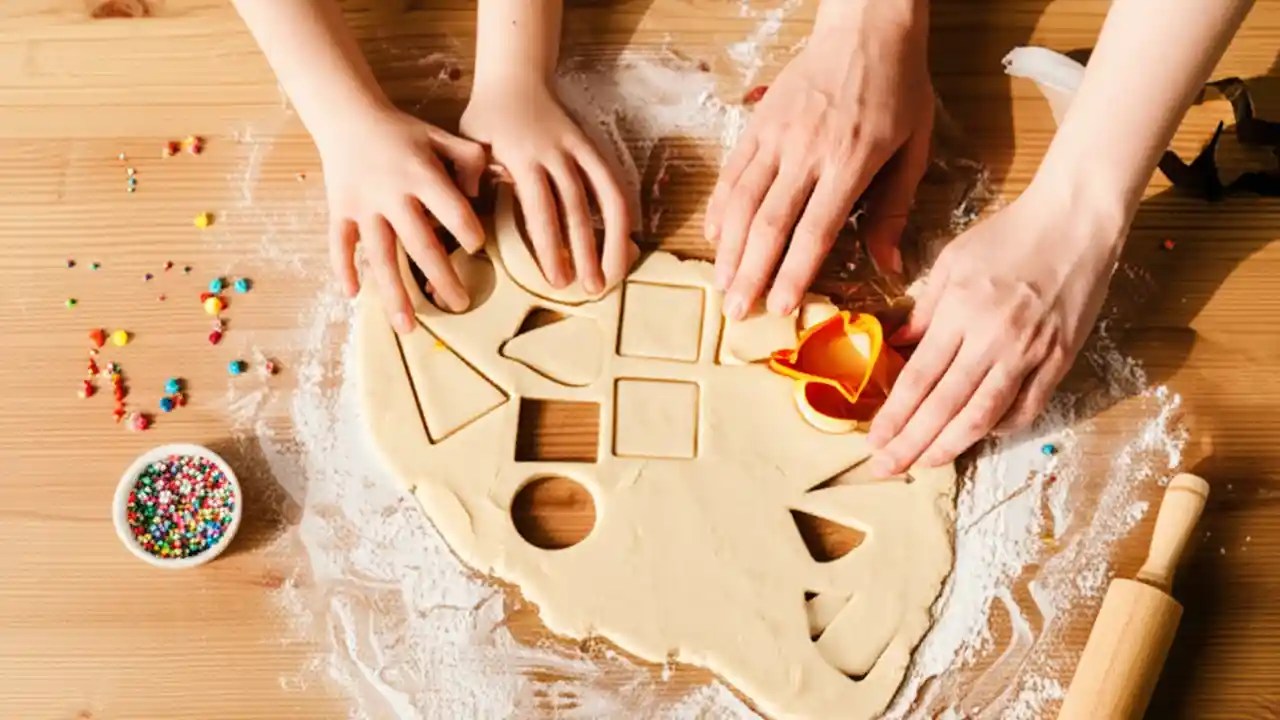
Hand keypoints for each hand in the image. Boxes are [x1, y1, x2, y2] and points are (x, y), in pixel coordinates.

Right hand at [320, 107, 486, 331]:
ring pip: (380, 256)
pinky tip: (353, 296)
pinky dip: (344, 269)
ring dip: (394, 293)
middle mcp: (392, 194)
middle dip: (442, 279)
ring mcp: (363, 206)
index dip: (467, 229)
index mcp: (421, 174)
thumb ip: (469, 158)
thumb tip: (483, 192)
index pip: (451, 208)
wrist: (347, 115)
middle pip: (420, 245)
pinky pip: (340, 244)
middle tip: (461, 306)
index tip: (478, 247)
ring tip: (408, 326)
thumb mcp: (440, 134)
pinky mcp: (340, 211)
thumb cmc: (402, 132)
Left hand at [461, 81, 632, 293]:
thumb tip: (468, 208)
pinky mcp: (594, 148)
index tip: (555, 278)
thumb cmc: (487, 117)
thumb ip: (468, 172)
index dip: (550, 246)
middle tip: (586, 289)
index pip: (541, 208)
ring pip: (605, 198)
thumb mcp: (468, 141)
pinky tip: (627, 244)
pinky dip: (623, 215)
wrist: (515, 77)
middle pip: (576, 209)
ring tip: (612, 276)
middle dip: (583, 252)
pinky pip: (614, 184)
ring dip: (611, 240)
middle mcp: (556, 154)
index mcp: (522, 156)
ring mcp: (579, 150)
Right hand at [707, 1, 933, 319]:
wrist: (867, 27)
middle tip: (738, 311)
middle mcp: (807, 152)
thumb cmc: (899, 86)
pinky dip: (720, 207)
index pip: (815, 230)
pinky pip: (732, 172)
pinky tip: (715, 236)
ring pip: (742, 201)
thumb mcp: (915, 146)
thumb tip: (889, 265)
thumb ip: (896, 208)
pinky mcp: (758, 123)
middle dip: (751, 273)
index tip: (780, 307)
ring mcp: (777, 136)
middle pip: (770, 224)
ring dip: (729, 249)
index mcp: (850, 161)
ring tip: (721, 284)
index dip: (794, 273)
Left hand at [866, 183, 1126, 474]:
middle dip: (912, 443)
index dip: (894, 416)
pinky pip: (1028, 407)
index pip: (919, 379)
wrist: (1076, 222)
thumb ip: (924, 309)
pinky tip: (978, 437)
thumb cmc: (1009, 235)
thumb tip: (899, 347)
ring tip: (925, 464)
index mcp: (959, 313)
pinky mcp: (1060, 358)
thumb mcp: (951, 261)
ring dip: (951, 445)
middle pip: (944, 406)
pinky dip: (1001, 428)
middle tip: (887, 468)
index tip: (874, 441)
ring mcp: (1029, 352)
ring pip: (984, 415)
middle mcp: (992, 339)